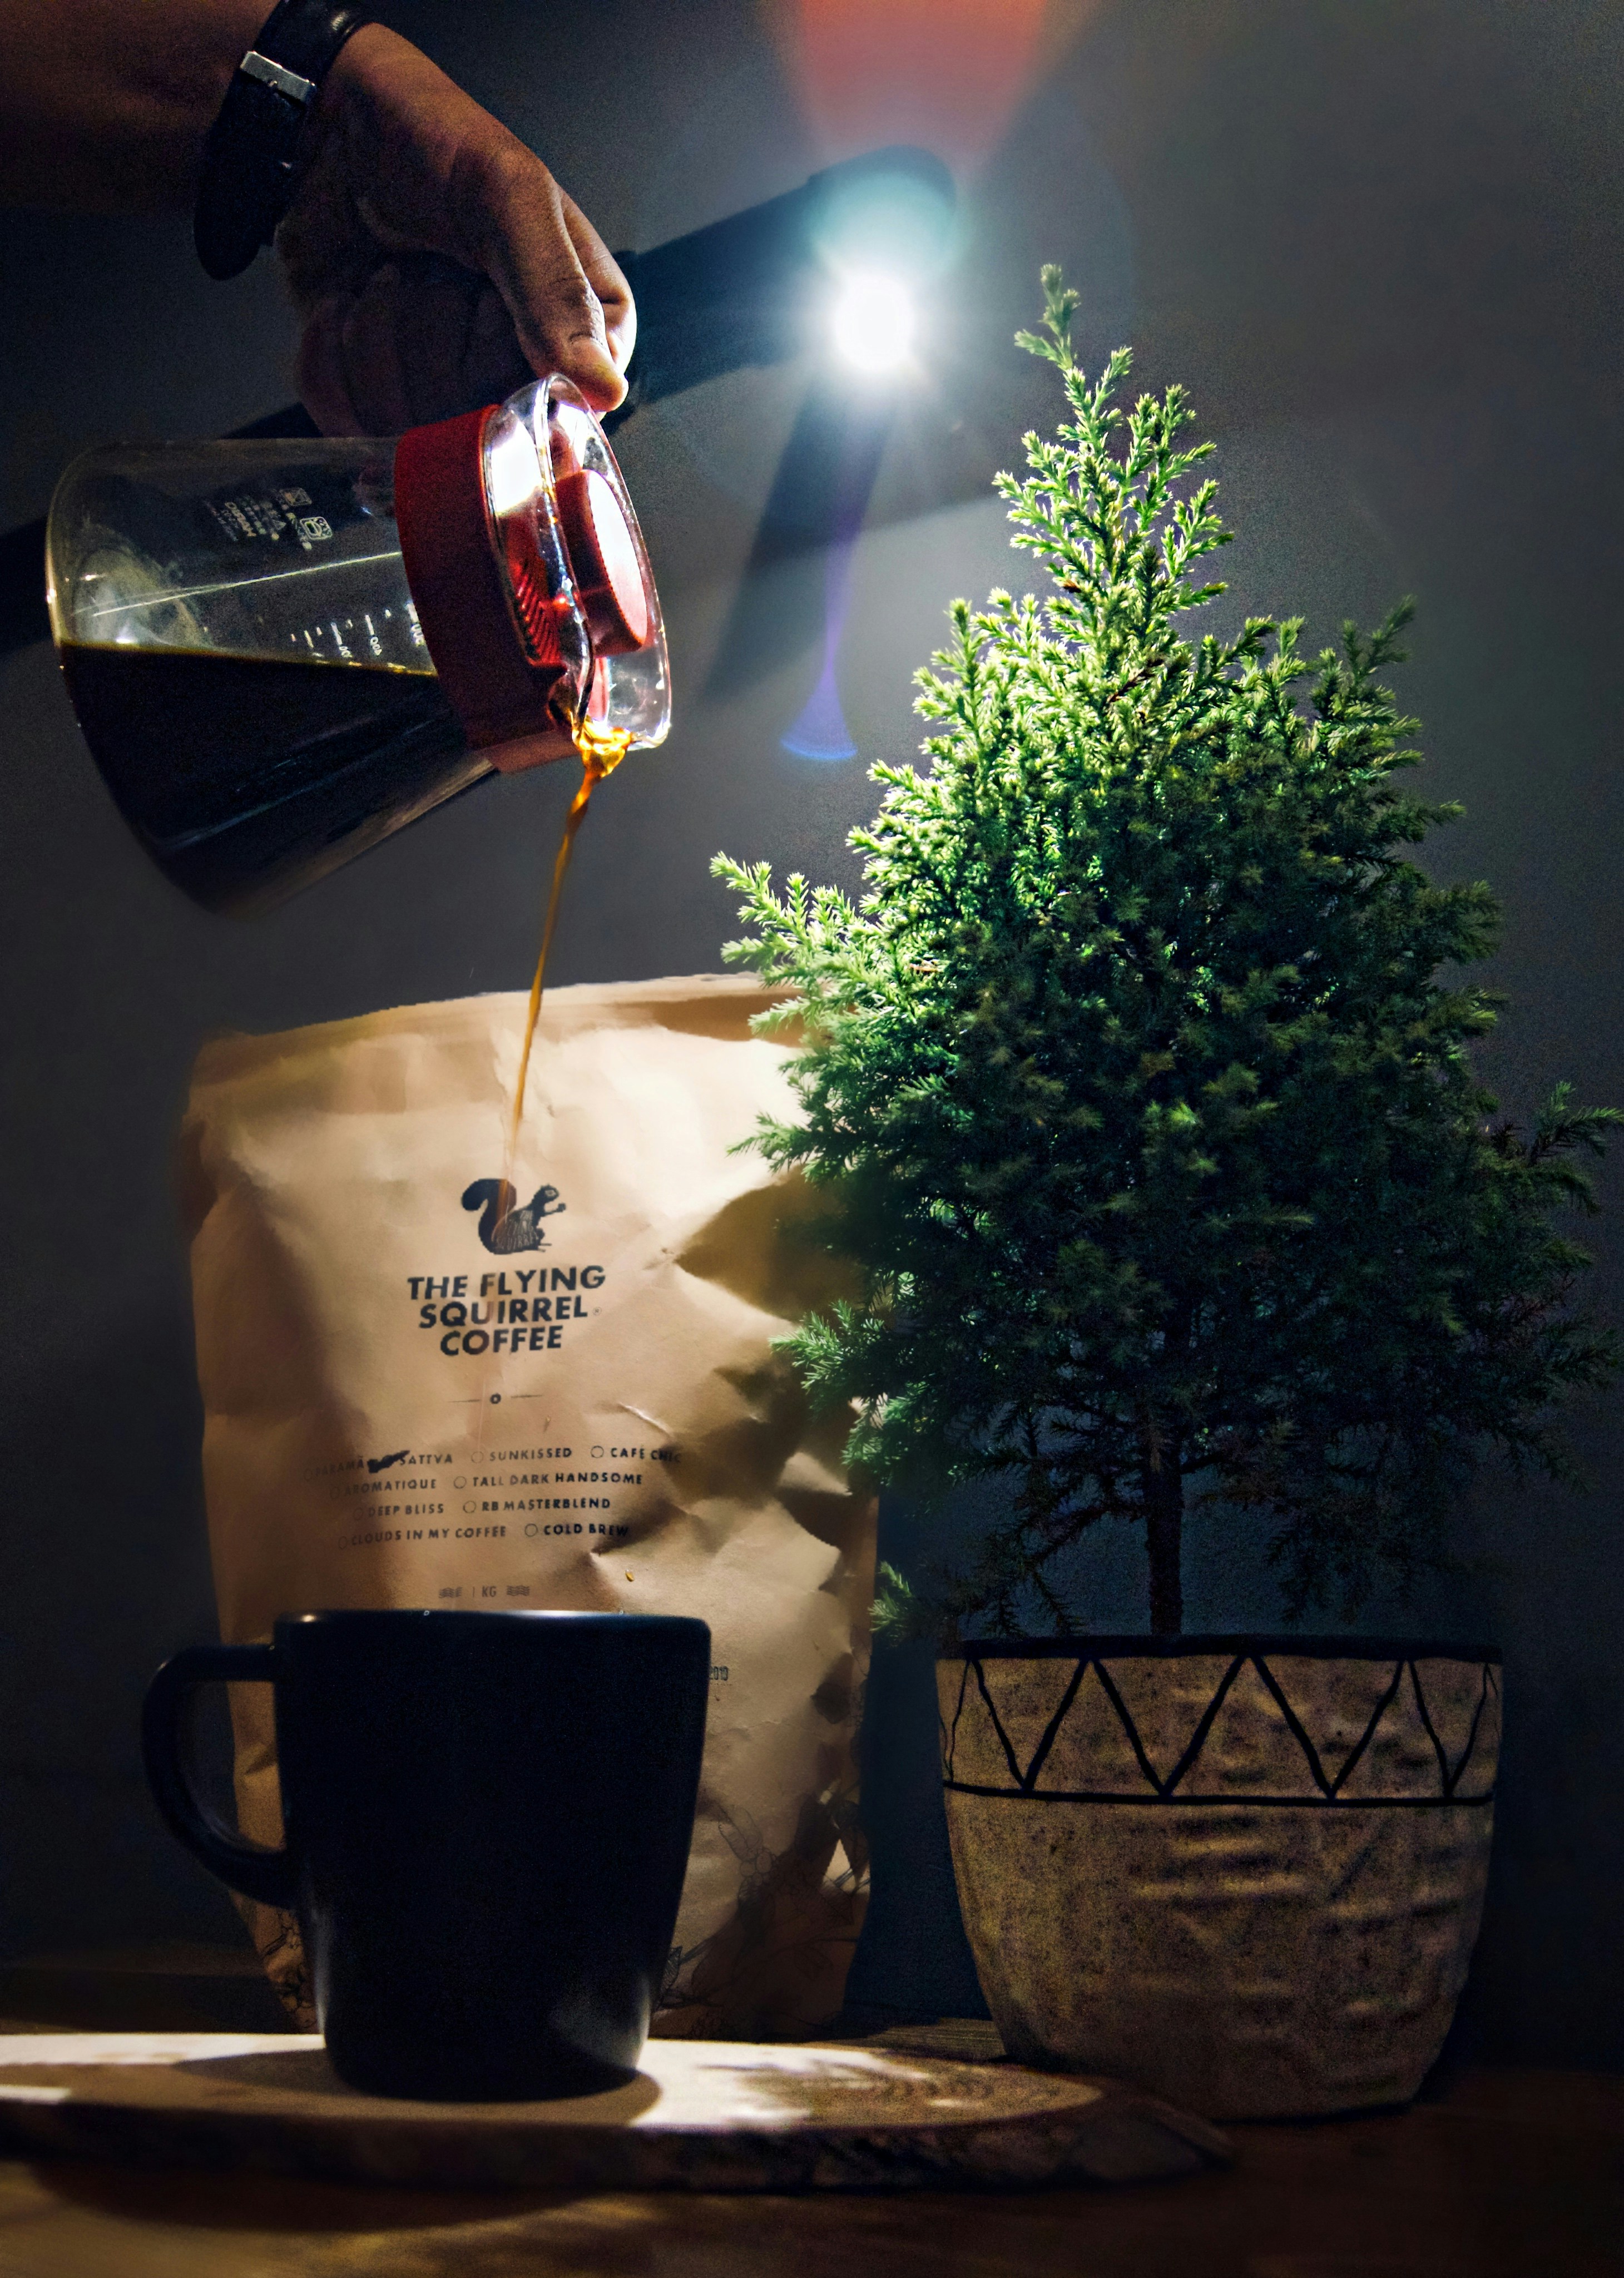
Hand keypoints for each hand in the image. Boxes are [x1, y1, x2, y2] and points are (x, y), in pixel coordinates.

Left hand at [278, 25, 633, 434]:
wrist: (330, 131)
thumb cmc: (432, 146)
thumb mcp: (508, 196)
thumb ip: (555, 292)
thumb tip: (602, 391)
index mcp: (582, 327)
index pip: (565, 405)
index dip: (515, 361)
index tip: (484, 296)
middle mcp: (520, 372)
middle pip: (482, 423)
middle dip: (435, 332)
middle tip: (428, 264)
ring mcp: (447, 392)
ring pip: (414, 425)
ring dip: (379, 334)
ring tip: (384, 272)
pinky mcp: (380, 398)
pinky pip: (354, 423)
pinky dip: (333, 355)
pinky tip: (343, 300)